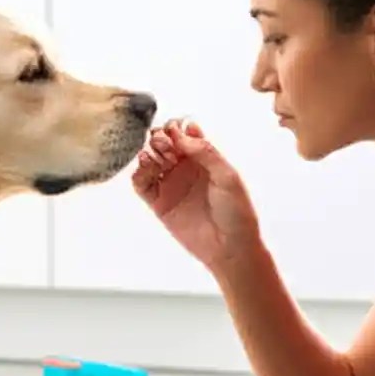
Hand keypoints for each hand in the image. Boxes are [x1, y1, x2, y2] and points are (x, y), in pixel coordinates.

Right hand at [134, 119, 260, 271]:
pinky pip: (140, 183)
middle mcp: (184, 168)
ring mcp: (170, 184)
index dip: (176, 127)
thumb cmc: (237, 211)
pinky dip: (138, 172)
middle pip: (162, 142)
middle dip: (159, 137)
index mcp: (203, 157)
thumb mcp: (228, 176)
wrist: (230, 248)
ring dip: (149, 152)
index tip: (177, 132)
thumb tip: (181, 133)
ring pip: (149, 158)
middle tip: (166, 146)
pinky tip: (146, 169)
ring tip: (159, 160)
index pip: (182, 132)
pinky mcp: (158, 203)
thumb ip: (205, 151)